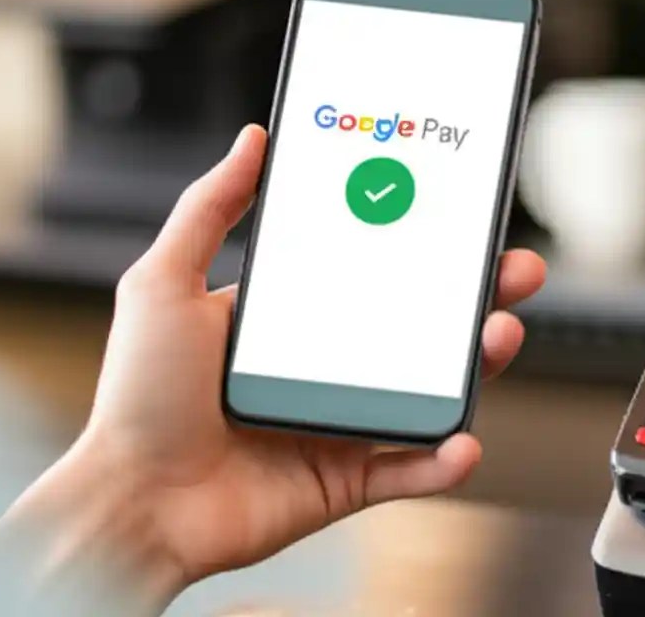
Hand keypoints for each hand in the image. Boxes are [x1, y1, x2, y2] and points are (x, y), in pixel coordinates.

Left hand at [0, 125, 546, 611]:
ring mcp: (344, 421)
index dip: (422, 244)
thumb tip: (253, 140)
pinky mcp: (350, 480)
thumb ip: (208, 210)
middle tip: (513, 270)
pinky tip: (463, 440)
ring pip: (431, 388)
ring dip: (476, 363)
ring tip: (497, 336)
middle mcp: (326, 366)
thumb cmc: (137, 399)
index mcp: (293, 319)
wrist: (132, 505)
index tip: (460, 215)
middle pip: (421, 324)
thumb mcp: (163, 284)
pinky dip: (445, 459)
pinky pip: (413, 468)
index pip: (373, 270)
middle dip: (476, 295)